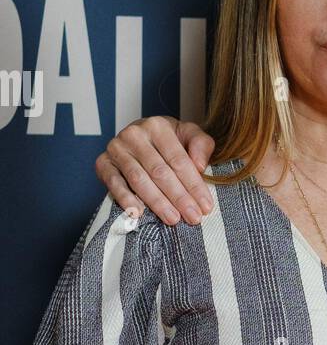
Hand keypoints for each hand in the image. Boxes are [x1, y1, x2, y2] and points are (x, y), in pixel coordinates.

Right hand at [95, 116, 215, 225]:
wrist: (141, 139)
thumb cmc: (170, 141)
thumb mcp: (190, 136)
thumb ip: (201, 145)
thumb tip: (199, 166)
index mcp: (158, 126)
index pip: (179, 160)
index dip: (194, 185)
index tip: (206, 206)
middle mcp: (134, 134)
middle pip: (160, 171)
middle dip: (179, 197)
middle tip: (193, 217)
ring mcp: (116, 148)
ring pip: (139, 180)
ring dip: (157, 202)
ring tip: (173, 219)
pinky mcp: (102, 162)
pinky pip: (114, 183)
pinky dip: (125, 199)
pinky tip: (138, 213)